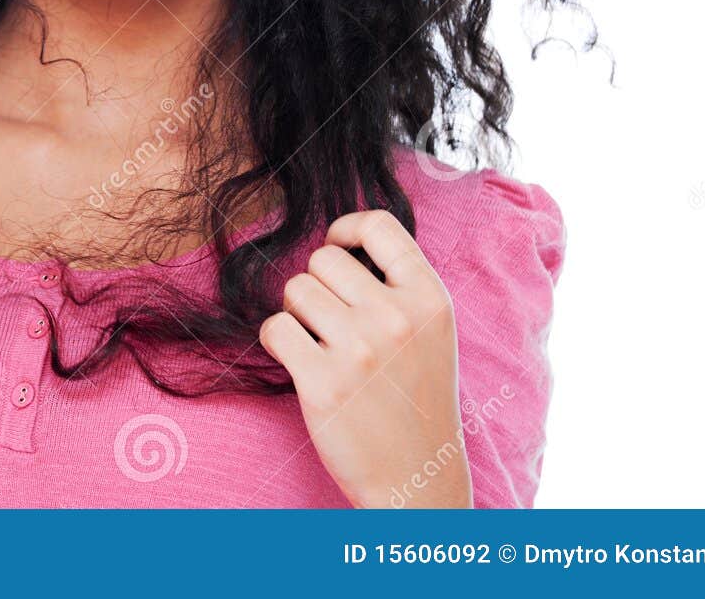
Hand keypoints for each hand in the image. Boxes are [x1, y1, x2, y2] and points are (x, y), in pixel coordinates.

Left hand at [257, 208, 469, 507]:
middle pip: (323, 259)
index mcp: (430, 300)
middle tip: (330, 321)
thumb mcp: (431, 333)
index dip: (347, 229)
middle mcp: (396, 318)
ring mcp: (358, 350)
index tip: (338, 249)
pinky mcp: (321, 381)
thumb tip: (337, 241)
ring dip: (297, 314)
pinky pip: (274, 329)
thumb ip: (397, 286)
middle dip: (317, 284)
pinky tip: (300, 363)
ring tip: (320, 345)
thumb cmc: (416, 400)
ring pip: (294, 290)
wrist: (417, 479)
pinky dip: (278, 342)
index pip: (380, 225)